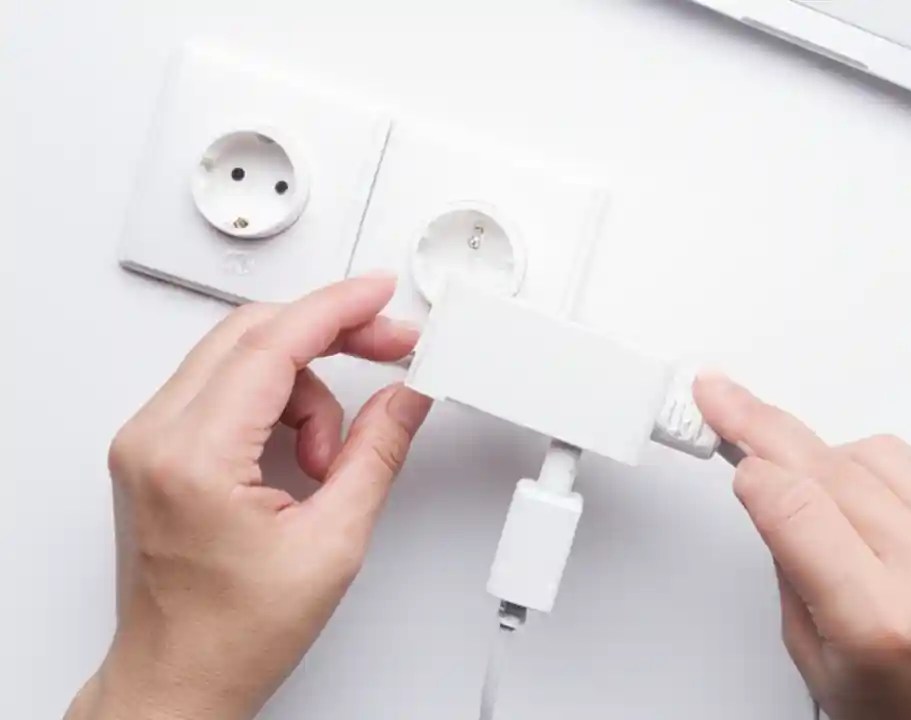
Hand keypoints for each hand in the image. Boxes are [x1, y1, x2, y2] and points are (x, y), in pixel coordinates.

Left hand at [66, 275, 432, 719]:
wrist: (181, 678)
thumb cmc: (234, 634)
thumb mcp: (333, 541)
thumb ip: (377, 453)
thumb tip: (406, 395)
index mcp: (193, 458)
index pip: (271, 345)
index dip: (336, 309)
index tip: (379, 297)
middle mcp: (155, 438)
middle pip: (251, 335)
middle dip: (328, 335)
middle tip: (387, 349)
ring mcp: (148, 441)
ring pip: (240, 358)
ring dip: (304, 386)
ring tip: (328, 460)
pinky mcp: (155, 450)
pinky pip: (224, 389)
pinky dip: (275, 404)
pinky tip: (301, 455)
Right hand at [694, 375, 910, 719]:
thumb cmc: (903, 703)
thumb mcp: (812, 654)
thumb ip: (788, 563)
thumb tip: (767, 480)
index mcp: (880, 619)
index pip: (797, 509)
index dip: (752, 467)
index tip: (720, 426)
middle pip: (829, 468)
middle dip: (767, 430)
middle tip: (725, 397)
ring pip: (870, 450)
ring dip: (829, 461)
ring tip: (823, 506)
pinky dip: (877, 470)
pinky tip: (870, 507)